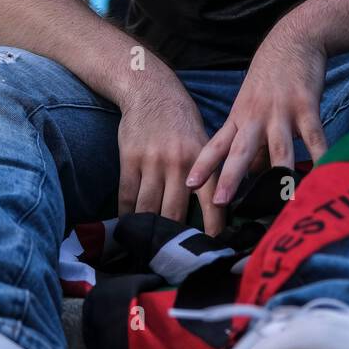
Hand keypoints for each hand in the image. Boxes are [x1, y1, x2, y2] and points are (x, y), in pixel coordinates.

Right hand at [116, 61, 219, 232]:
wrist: (152, 91)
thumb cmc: (182, 122)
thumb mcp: (205, 142)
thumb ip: (210, 172)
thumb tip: (223, 205)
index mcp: (203, 161)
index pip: (212, 202)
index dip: (213, 228)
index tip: (212, 249)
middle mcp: (179, 164)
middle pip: (175, 212)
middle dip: (174, 237)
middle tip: (173, 257)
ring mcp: (152, 162)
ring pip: (148, 208)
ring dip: (147, 229)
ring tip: (148, 247)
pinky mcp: (130, 159)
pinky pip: (127, 195)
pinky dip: (126, 214)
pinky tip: (128, 226)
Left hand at [186, 17, 328, 208]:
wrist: (293, 39)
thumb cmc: (270, 76)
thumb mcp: (251, 104)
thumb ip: (251, 138)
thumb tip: (252, 173)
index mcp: (239, 117)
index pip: (215, 145)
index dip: (202, 165)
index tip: (188, 186)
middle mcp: (256, 117)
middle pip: (240, 152)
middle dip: (230, 178)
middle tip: (220, 203)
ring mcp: (281, 112)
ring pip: (278, 149)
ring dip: (278, 175)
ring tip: (279, 200)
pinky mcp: (306, 106)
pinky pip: (315, 137)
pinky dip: (321, 156)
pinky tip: (326, 173)